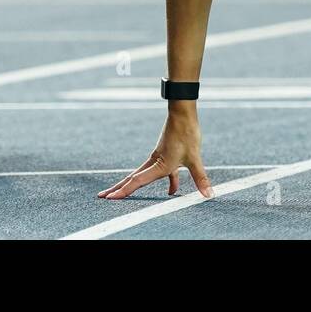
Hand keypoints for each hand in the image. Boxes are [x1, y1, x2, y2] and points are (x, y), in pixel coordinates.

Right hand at [98, 110, 213, 199]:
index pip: (137, 181)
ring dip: (130, 184)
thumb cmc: (187, 133)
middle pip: (132, 179)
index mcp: (160, 165)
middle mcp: (155, 162)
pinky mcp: (163, 155)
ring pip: (140, 175)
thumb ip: (200, 178)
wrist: (182, 114)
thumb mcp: (195, 158)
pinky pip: (155, 172)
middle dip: (118, 189)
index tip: (110, 198)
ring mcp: (157, 158)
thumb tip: (208, 195)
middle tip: (102, 196)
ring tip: (120, 193)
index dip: (124, 191)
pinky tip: (172, 190)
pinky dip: (157, 181)